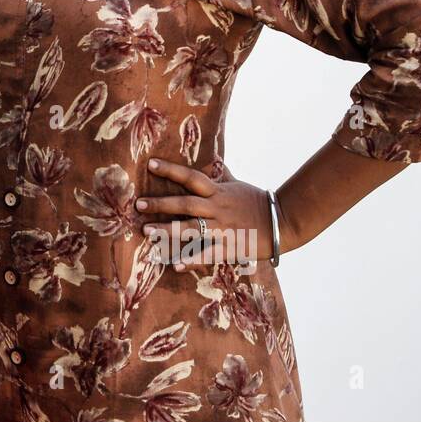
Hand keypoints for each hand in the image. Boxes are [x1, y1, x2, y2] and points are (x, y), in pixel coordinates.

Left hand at [137, 158, 275, 271]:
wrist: (283, 222)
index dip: (171, 170)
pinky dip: (191, 260)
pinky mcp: (229, 247)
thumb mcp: (238, 185)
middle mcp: (217, 208)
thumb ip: (223, 173)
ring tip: (147, 232)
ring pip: (191, 229)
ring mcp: (223, 228)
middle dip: (161, 204)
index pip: (191, 177)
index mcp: (218, 192)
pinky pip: (207, 254)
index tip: (150, 165)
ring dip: (168, 231)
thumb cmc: (258, 202)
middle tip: (138, 204)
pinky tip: (174, 264)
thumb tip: (216, 157)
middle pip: (185, 204)